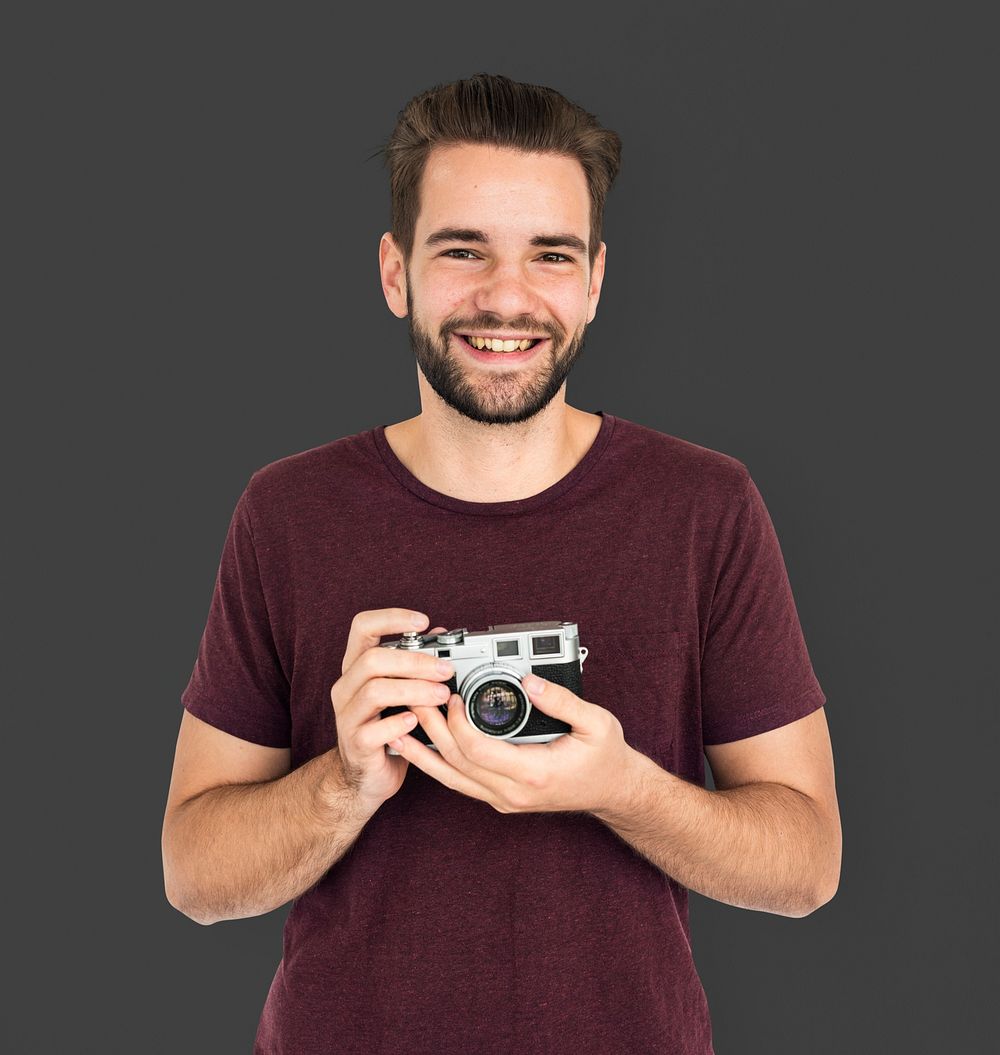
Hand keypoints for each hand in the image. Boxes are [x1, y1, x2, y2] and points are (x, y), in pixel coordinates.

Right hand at [330, 609, 450, 810]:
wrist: (366, 775)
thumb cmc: (386, 727)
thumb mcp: (400, 690)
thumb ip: (415, 663)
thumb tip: (440, 634)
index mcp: (356, 667)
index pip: (362, 627)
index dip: (391, 618)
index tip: (423, 621)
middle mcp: (346, 687)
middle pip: (373, 659)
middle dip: (415, 661)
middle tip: (446, 670)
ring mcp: (347, 716)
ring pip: (376, 691)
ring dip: (414, 690)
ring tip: (441, 696)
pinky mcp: (356, 744)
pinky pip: (375, 730)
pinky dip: (399, 724)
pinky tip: (416, 722)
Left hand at [390, 673, 637, 814]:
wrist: (614, 792)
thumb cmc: (606, 758)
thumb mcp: (597, 723)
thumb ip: (561, 701)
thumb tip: (530, 680)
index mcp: (534, 774)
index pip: (477, 751)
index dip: (456, 722)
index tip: (451, 695)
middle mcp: (512, 793)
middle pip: (456, 762)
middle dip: (431, 728)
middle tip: (412, 696)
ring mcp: (504, 799)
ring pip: (451, 778)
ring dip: (423, 751)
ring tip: (396, 727)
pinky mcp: (500, 797)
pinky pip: (460, 782)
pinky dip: (436, 764)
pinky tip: (417, 749)